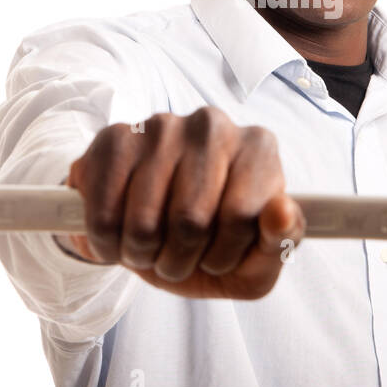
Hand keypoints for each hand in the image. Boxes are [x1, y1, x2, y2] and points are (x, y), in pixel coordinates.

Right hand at [59, 107, 304, 299]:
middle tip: (175, 258)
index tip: (216, 259)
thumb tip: (282, 211)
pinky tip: (118, 237)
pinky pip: (104, 214)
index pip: (240, 217)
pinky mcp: (115, 137)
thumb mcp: (256, 259)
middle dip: (179, 260)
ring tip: (149, 247)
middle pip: (190, 220)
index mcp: (258, 148)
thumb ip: (281, 241)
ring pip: (144, 222)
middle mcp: (213, 126)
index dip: (222, 256)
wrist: (148, 232)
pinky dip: (107, 245)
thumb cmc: (212, 243)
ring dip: (142, 255)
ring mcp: (162, 125)